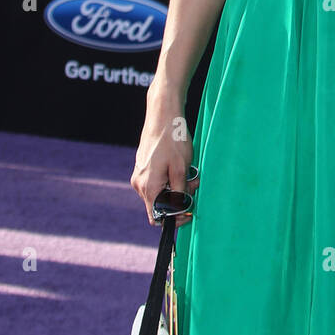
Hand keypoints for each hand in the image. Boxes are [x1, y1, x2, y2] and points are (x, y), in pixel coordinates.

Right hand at [131, 91, 194, 226]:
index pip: (156, 217)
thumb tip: (178, 209)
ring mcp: (140, 175)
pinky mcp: (143, 167)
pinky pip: (157, 181)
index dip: (173, 218)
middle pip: (160, 204)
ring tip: (192, 175)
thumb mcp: (181, 168)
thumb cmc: (173, 140)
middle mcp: (139, 184)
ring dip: (177, 188)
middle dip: (179, 199)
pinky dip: (171, 179)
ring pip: (160, 192)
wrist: (163, 115)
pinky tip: (182, 167)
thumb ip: (178, 192)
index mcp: (148, 187)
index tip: (188, 212)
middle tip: (195, 186)